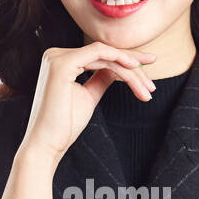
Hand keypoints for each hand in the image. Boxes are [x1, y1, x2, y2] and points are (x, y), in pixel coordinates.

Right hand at [20, 42, 157, 162]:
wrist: (46, 144)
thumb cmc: (65, 125)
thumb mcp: (89, 96)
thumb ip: (101, 78)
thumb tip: (119, 68)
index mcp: (60, 61)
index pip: (99, 57)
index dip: (126, 62)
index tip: (147, 73)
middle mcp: (56, 55)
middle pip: (104, 54)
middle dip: (133, 67)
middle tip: (152, 85)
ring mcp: (57, 57)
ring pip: (105, 54)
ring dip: (131, 71)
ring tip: (147, 90)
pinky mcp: (62, 63)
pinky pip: (99, 54)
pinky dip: (119, 60)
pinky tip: (135, 70)